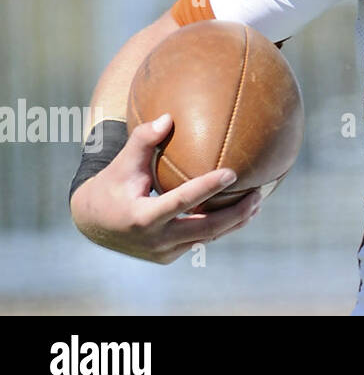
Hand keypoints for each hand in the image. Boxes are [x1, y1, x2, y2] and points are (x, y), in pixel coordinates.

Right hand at [70, 114, 260, 263]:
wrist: (93, 223)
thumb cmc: (113, 184)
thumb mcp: (122, 162)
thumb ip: (143, 139)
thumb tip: (168, 117)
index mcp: (142, 217)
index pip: (181, 202)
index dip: (207, 188)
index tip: (232, 172)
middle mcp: (154, 240)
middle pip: (204, 229)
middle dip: (235, 213)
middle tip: (258, 194)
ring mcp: (162, 253)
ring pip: (207, 238)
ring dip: (235, 222)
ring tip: (258, 202)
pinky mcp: (168, 257)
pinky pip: (200, 241)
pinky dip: (222, 228)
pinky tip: (242, 211)